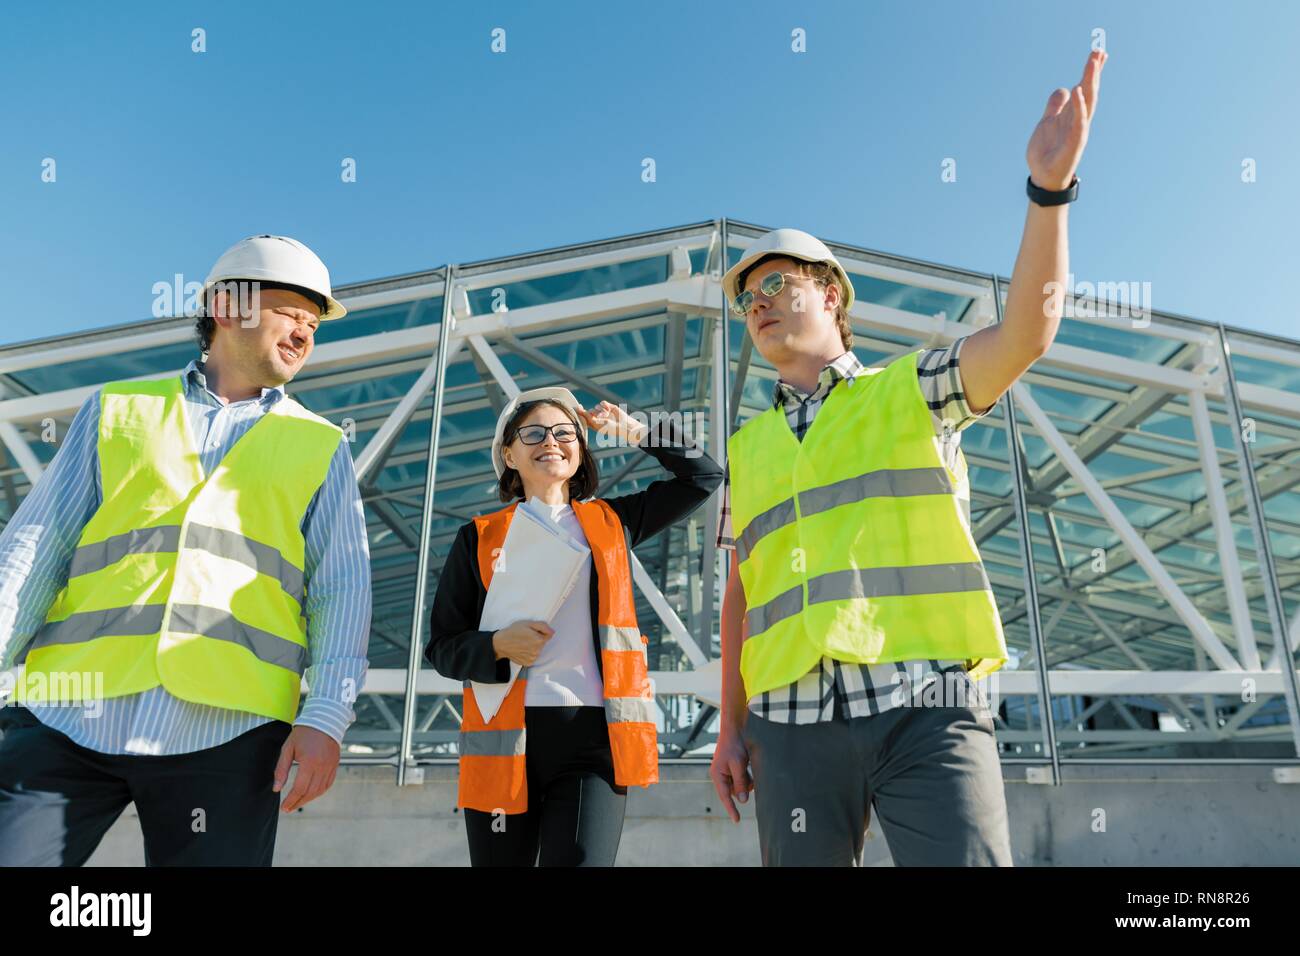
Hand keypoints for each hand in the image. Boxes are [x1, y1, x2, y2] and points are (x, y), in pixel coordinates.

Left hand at [273, 725, 340, 812]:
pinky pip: (328, 784)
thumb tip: (276, 788)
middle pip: (310, 792)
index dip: (291, 800)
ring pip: (320, 790)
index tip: (283, 807)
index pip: (299, 788)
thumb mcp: (288, 748)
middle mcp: (322, 766)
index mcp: (309, 762)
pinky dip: (319, 792)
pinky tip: (311, 794)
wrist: (324, 721)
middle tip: (288, 809)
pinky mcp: (335, 765)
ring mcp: (330, 766)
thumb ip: (282, 769)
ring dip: (308, 799)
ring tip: (298, 803)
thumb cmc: (304, 733)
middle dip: (298, 803)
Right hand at [492, 620, 553, 665]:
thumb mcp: (528, 623)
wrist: (501, 643)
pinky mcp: (528, 663)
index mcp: (539, 640)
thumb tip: (552, 632)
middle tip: (526, 636)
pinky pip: (533, 657)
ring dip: (533, 647)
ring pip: (538, 650)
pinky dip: (529, 653)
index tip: (531, 631)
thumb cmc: (513, 631)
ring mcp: (533, 658)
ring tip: (522, 643)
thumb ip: (543, 626)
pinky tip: (522, 649)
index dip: (540, 632)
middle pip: (543, 643)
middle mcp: (538, 651)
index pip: (548, 635)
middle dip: (537, 639)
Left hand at [575, 400, 646, 444]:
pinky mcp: (609, 407)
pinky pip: (602, 403)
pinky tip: (608, 409)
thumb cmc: (610, 429)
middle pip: (590, 411)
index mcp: (594, 424)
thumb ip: (588, 417)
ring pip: (596, 406)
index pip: (585, 417)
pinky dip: (604, 405)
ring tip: (606, 415)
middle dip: (594, 412)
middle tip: (600, 417)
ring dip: (601, 410)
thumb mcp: (598, 424)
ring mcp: (604, 412)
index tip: (578, 407)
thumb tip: (580, 410)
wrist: (624, 426)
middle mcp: (598, 418)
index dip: (581, 412)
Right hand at [709, 726, 753, 822]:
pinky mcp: (733, 766)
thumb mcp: (738, 764)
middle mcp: (720, 774)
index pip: (724, 796)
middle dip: (743, 787)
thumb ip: (741, 783)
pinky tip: (747, 763)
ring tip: (746, 764)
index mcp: (717, 774)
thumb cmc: (734, 744)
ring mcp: (726, 770)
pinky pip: (741, 777)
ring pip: (739, 784)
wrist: (735, 727)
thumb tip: (743, 800)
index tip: (736, 821)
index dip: (731, 809)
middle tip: (746, 771)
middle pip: (734, 790)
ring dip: (746, 780)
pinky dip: (747, 775)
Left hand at [1026, 49, 1106, 191]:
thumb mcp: (1047, 122)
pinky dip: (1079, 106)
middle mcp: (1078, 120)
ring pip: (1088, 102)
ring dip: (1090, 82)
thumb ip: (1055, 106)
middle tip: (1099, 51)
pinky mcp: (1073, 142)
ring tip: (1093, 63)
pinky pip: (1078, 121)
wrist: (1043, 176)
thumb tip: (1064, 89)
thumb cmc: (1047, 152)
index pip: (1085, 88)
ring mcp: (1078, 130)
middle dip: (1094, 71)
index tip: (1098, 52)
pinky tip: (1078, 91)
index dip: (1091, 71)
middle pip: (1089, 91)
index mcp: (1072, 114)